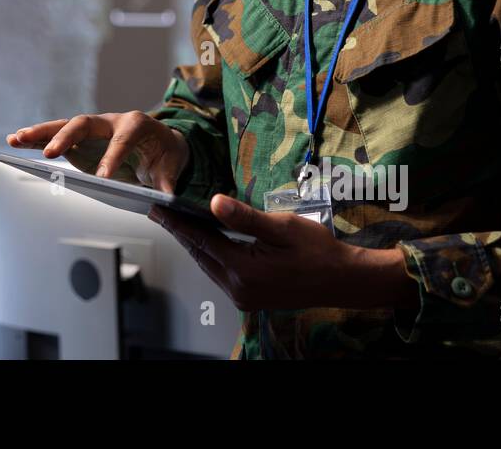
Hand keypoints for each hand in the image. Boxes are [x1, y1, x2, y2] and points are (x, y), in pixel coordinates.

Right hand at [7, 111, 188, 193]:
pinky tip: (16, 142)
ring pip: (63, 126)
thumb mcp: (172, 167)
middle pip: (84, 124)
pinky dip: (37, 138)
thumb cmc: (164, 152)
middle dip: (66, 137)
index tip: (102, 178)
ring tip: (16, 139)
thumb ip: (168, 182)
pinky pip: (55, 136)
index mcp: (135, 125)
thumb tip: (166, 197)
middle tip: (50, 154)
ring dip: (40, 133)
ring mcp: (92, 129)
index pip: (121, 140)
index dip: (112, 158)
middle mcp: (110, 122)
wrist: (160, 142)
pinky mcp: (79, 140)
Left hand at [150, 194, 415, 310]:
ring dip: (196, 245)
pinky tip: (209, 242)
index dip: (177, 223)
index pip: (200, 241)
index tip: (157, 209)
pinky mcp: (250, 299)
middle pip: (200, 255)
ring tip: (180, 223)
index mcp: (243, 269)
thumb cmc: (317, 250)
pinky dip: (212, 256)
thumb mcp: (281, 226)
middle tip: (162, 213)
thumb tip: (213, 202)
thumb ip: (244, 217)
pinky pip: (221, 274)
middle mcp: (238, 288)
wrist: (342, 279)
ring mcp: (244, 297)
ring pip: (209, 266)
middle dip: (181, 233)